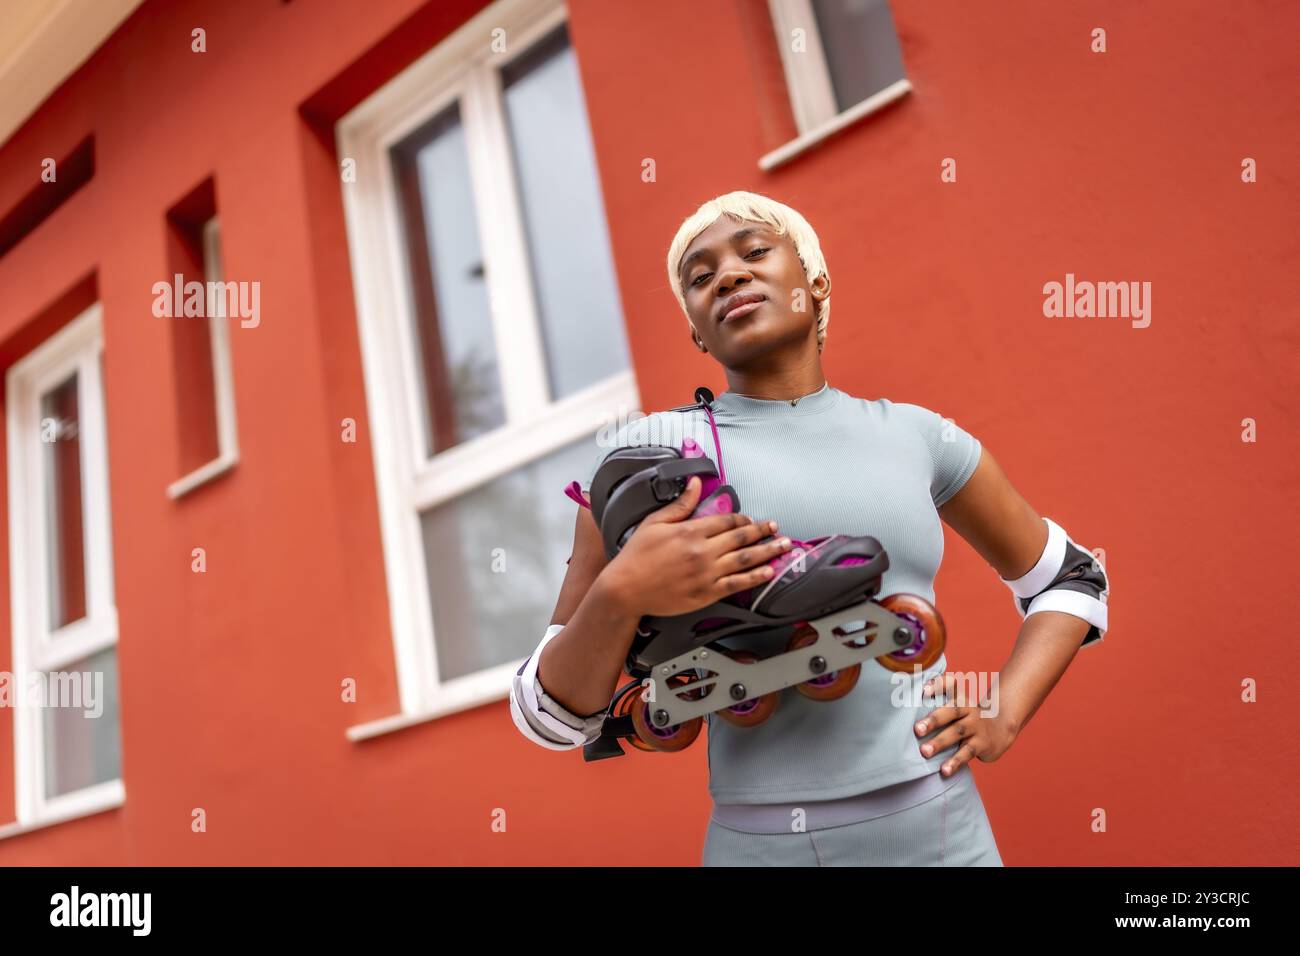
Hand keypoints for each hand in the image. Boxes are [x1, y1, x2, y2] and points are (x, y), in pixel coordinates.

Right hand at [602, 476, 793, 618]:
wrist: (625, 589)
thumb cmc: (636, 556)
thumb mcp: (655, 522)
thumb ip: (681, 504)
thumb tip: (697, 483)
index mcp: (691, 530)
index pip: (727, 520)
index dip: (743, 518)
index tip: (752, 519)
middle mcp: (702, 551)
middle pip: (741, 537)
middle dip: (763, 531)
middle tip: (777, 528)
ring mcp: (706, 573)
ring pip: (745, 559)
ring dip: (768, 551)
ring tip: (783, 546)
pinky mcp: (706, 593)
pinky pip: (737, 583)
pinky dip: (755, 577)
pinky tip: (768, 571)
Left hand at [913, 673, 1018, 776]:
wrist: (1001, 729)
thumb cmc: (968, 716)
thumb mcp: (958, 705)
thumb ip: (937, 700)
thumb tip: (910, 703)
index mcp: (960, 698)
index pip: (951, 685)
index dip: (938, 685)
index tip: (924, 690)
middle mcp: (969, 709)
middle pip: (952, 711)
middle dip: (933, 720)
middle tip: (917, 729)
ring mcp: (976, 727)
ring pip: (957, 733)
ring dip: (940, 742)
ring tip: (925, 752)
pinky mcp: (981, 744)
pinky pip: (967, 753)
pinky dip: (955, 762)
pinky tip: (944, 770)